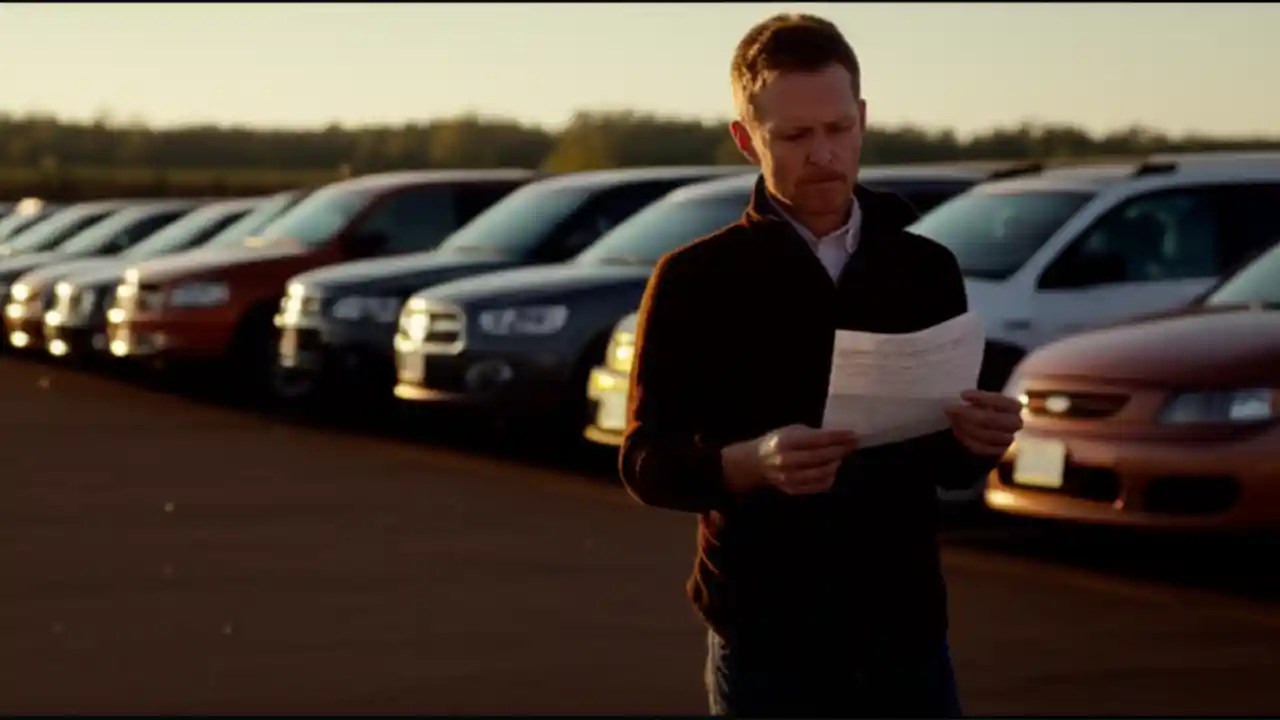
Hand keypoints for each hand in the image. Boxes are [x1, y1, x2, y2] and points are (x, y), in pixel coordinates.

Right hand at [721, 424, 859, 494]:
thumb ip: (812, 435)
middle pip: (822, 457)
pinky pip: (818, 486)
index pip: (818, 440)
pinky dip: (829, 477)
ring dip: (835, 464)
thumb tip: (838, 438)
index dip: (838, 437)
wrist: (756, 463)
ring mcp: (790, 477)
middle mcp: (787, 461)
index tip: (853, 435)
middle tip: (853, 444)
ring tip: (839, 457)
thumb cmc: (776, 442)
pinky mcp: (794, 489)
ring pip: (822, 473)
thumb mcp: (791, 431)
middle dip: (841, 450)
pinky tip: (830, 469)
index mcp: (786, 442)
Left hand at [944, 390, 1023, 456]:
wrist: (995, 430)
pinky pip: (983, 449)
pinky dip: (968, 440)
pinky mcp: (1001, 453)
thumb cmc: (989, 410)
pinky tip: (957, 432)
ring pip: (987, 435)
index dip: (981, 397)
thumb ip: (979, 399)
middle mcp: (1016, 423)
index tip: (963, 395)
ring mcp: (1010, 440)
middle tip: (950, 409)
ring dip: (966, 427)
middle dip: (968, 414)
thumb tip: (963, 398)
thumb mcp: (987, 401)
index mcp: (1015, 406)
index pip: (1000, 400)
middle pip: (992, 419)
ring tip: (952, 420)